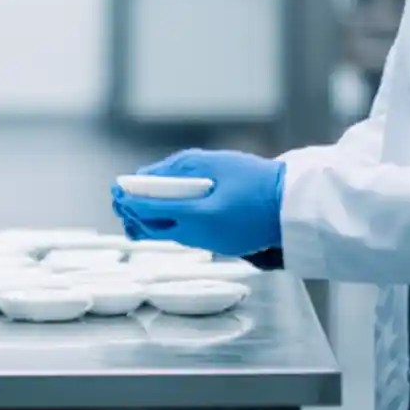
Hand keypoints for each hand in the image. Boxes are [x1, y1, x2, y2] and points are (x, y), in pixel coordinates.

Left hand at [110, 149, 284, 256]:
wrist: (293, 204)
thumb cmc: (257, 179)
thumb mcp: (215, 162)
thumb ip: (176, 168)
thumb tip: (145, 175)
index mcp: (200, 215)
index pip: (150, 211)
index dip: (128, 200)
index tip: (116, 190)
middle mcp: (202, 235)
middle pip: (153, 230)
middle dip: (131, 215)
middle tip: (120, 200)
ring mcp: (211, 245)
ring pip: (168, 236)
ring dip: (148, 222)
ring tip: (134, 207)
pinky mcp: (220, 247)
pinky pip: (186, 238)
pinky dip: (169, 226)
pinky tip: (164, 215)